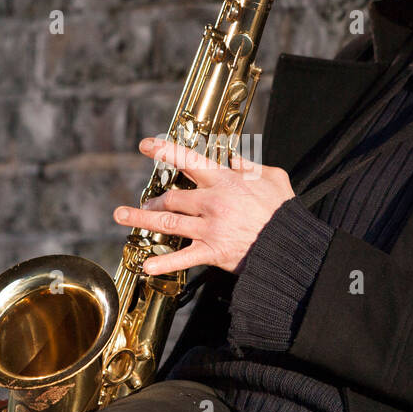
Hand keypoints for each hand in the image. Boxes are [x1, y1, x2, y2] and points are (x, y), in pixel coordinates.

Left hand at [113, 137, 295, 275]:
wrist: (290, 243)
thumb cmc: (283, 210)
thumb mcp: (273, 177)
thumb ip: (251, 166)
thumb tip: (235, 158)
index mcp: (224, 181)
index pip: (188, 160)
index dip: (164, 150)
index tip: (146, 145)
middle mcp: (211, 202)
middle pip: (172, 197)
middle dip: (153, 198)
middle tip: (144, 201)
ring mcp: (209, 227)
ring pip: (168, 222)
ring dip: (142, 219)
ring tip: (122, 215)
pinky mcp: (212, 251)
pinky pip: (183, 258)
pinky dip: (163, 263)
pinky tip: (146, 266)